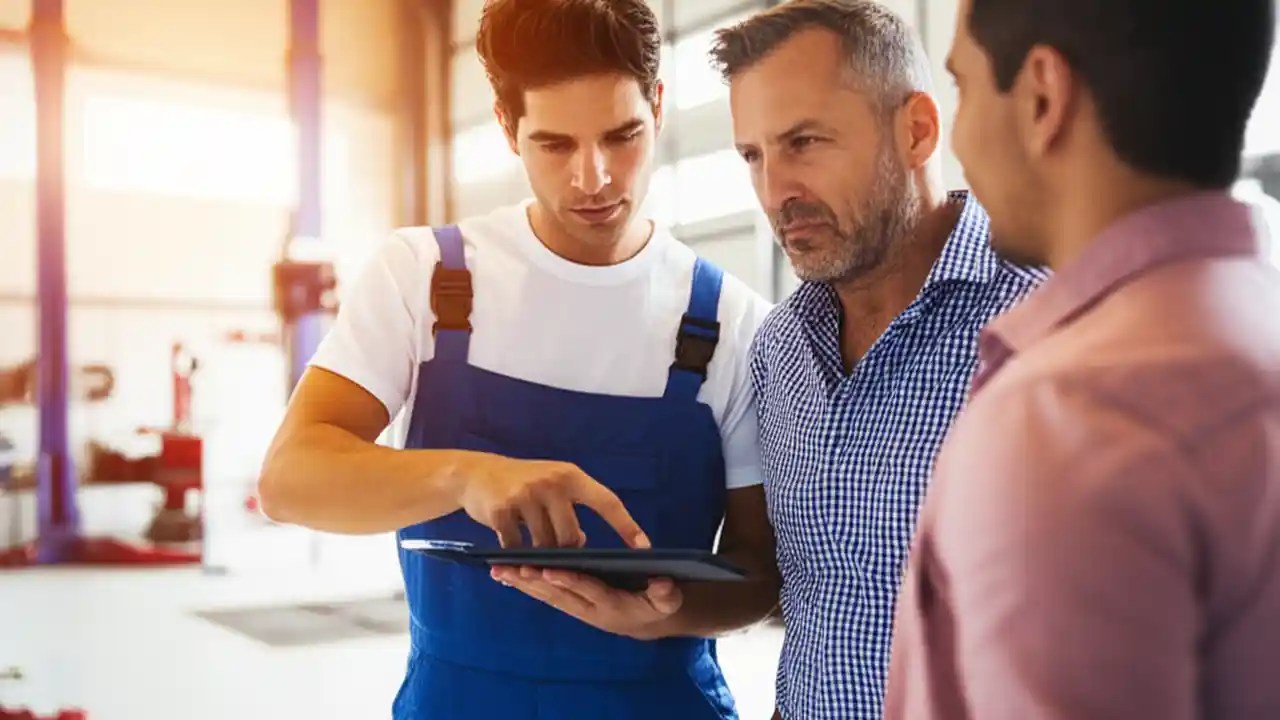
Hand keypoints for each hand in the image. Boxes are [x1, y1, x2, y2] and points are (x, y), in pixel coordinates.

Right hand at [454, 453, 649, 548]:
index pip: (608, 502)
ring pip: (545, 545)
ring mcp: (526, 496)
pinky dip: (516, 552)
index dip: (627, 526)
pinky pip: (517, 548)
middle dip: (566, 551)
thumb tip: (580, 544)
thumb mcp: (552, 485)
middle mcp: (552, 483)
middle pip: (572, 536)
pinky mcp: (501, 511)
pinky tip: (509, 541)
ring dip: (541, 554)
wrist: (475, 473)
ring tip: (531, 546)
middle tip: (556, 552)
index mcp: (571, 476)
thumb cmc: (522, 483)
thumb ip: (570, 510)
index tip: (644, 548)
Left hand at [491, 566, 682, 639]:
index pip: (589, 589)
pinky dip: (526, 586)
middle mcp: (590, 608)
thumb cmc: (658, 605)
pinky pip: (546, 596)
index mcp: (613, 603)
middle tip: (511, 568)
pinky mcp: (570, 605)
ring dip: (523, 583)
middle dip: (534, 580)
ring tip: (499, 571)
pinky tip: (507, 576)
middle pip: (559, 594)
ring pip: (547, 595)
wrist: (648, 623)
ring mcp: (577, 608)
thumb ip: (666, 594)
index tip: (550, 568)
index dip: (570, 580)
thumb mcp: (669, 600)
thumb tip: (663, 584)